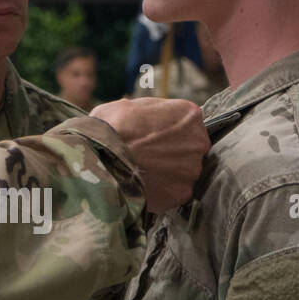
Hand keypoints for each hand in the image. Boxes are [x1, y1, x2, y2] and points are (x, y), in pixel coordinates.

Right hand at [90, 97, 209, 212]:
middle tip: (150, 158)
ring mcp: (192, 170)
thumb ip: (150, 112)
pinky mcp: (182, 193)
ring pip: (184, 174)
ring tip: (144, 174)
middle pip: (190, 151)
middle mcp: (198, 142)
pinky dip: (162, 193)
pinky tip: (144, 187)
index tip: (156, 139)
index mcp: (190, 115)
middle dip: (172, 154)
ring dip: (168, 175)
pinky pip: (174, 194)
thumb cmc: (111, 128)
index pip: (189, 125)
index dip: (170, 133)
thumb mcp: (128, 105)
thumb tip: (145, 118)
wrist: (100, 158)